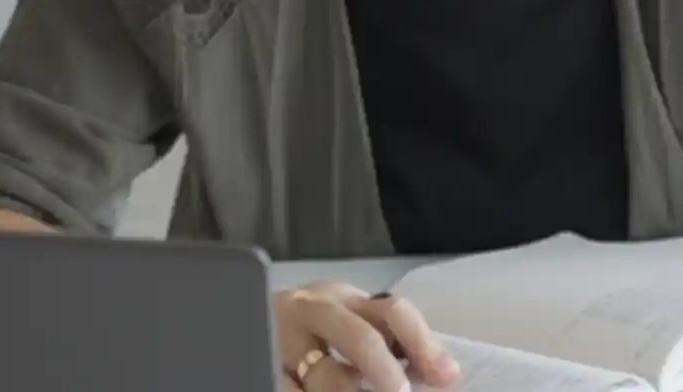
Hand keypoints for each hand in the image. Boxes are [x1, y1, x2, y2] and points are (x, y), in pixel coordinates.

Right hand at [273, 281, 460, 391]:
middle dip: (386, 373)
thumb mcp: (350, 325)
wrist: (236, 318)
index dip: (423, 344)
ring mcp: (282, 338)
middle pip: (359, 337)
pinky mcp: (259, 361)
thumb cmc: (312, 332)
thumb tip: (445, 373)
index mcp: (345, 298)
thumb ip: (395, 344)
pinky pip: (287, 387)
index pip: (394, 312)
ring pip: (323, 373)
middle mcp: (314, 310)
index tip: (446, 377)